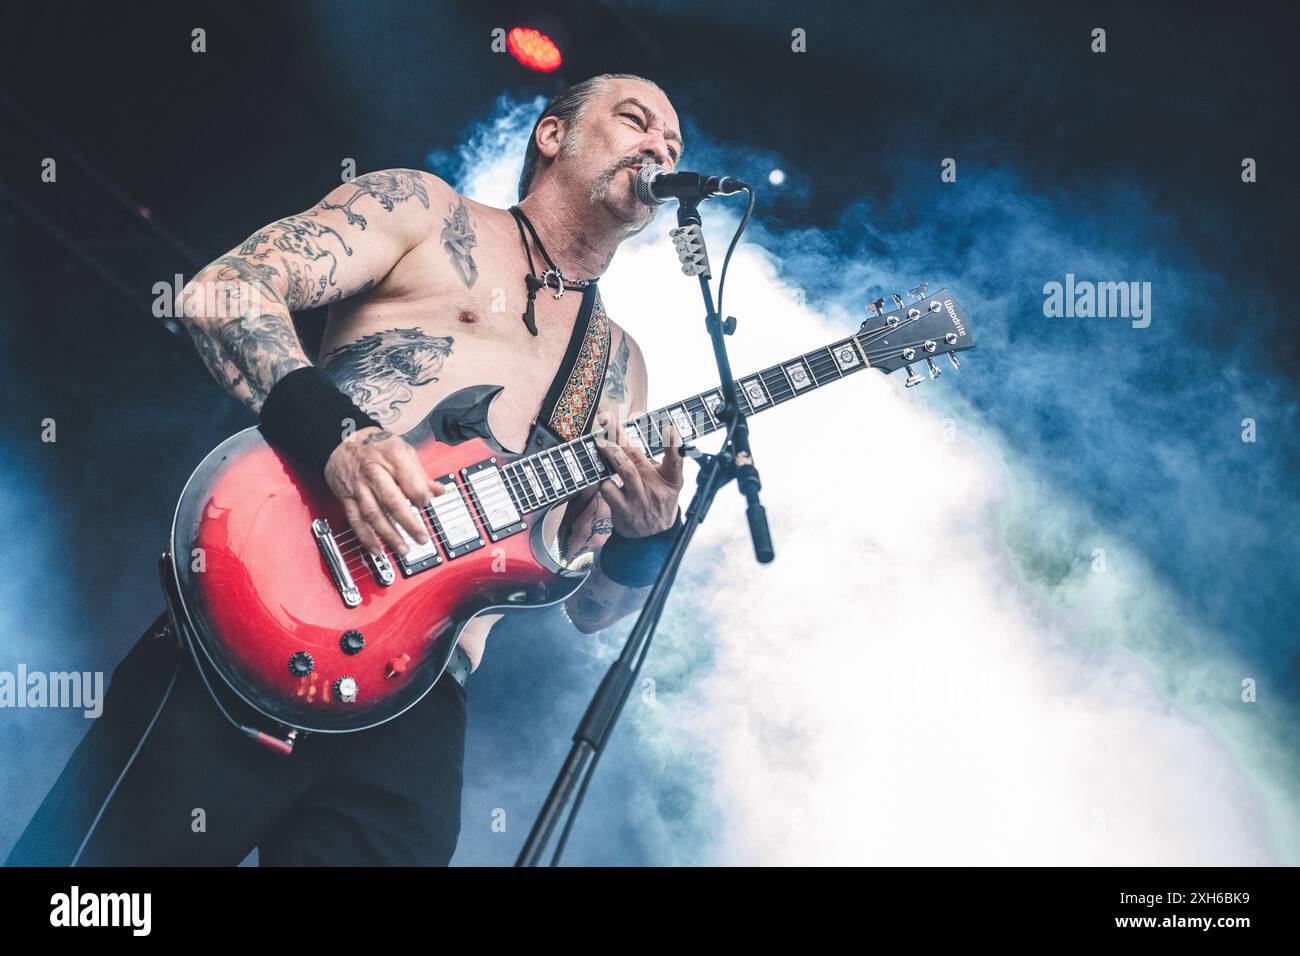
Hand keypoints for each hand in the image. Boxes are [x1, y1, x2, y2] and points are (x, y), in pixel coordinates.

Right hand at [324, 426, 445, 555]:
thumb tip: (438, 490)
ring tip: (403, 549)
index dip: (422, 498)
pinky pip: (355, 520)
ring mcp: (358, 486)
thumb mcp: (401, 450)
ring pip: (373, 514)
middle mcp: (373, 472)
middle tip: (422, 538)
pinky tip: (377, 549)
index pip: (411, 483)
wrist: (339, 439)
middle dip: (409, 523)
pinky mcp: (346, 496)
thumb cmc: (374, 445)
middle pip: (392, 502)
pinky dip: (366, 537)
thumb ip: (420, 474)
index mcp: (392, 457)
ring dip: (389, 535)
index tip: (426, 504)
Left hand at [592, 412, 684, 537]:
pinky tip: (600, 473)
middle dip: (621, 436)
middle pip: (638, 458)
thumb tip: (630, 429)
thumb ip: (653, 460)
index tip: (669, 428)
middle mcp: (657, 489)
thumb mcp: (666, 482)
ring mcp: (640, 501)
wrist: (652, 536)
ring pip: (625, 470)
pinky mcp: (624, 511)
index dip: (673, 444)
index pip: (675, 460)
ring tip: (601, 441)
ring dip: (611, 453)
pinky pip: (609, 489)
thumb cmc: (657, 499)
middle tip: (608, 420)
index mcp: (672, 480)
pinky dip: (603, 478)